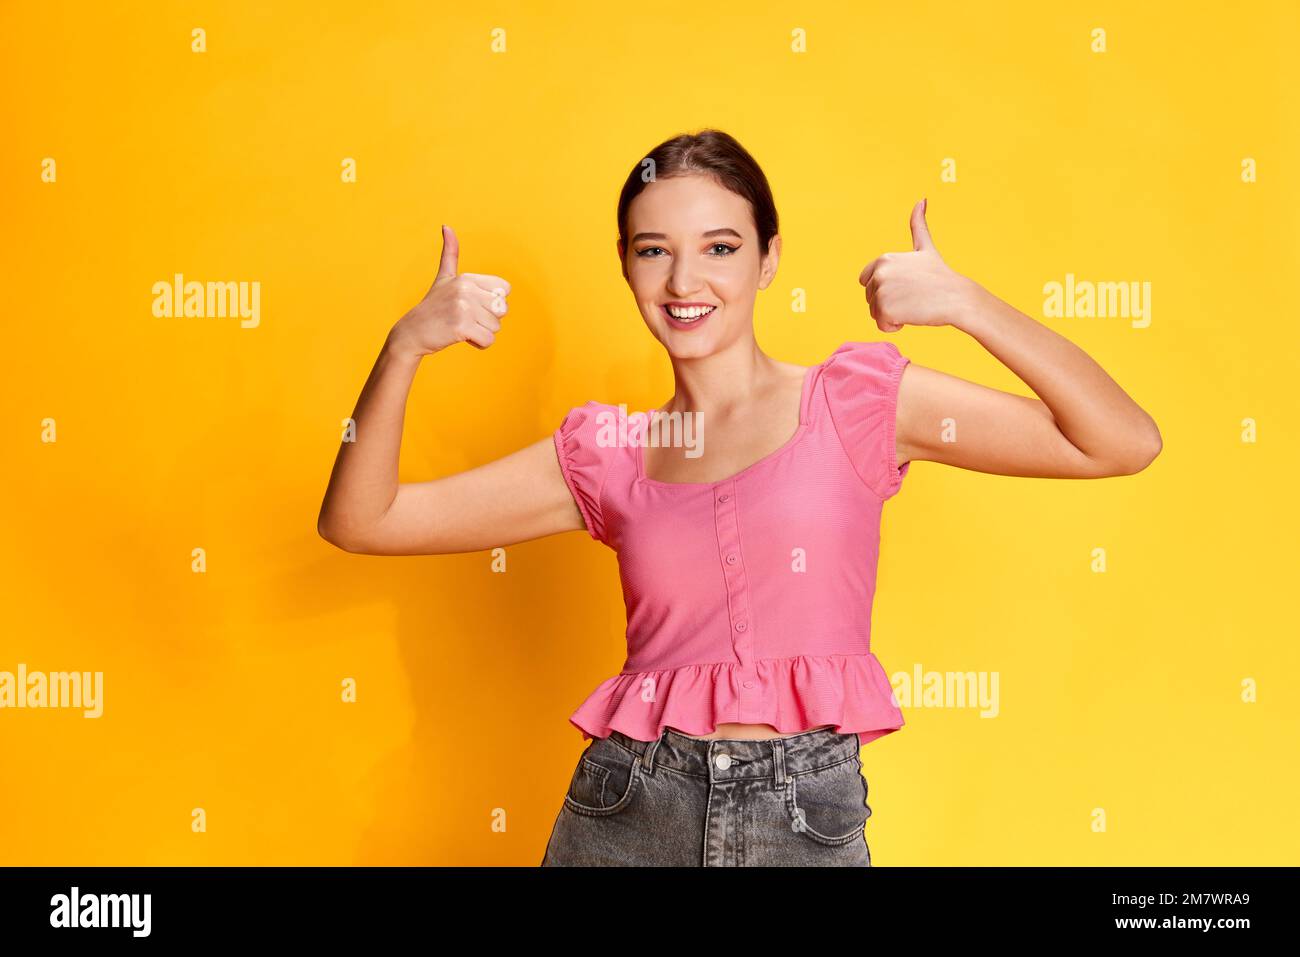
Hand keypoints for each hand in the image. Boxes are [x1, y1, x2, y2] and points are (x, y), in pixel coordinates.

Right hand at [389, 225, 512, 356]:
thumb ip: (450, 253)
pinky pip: (488, 341)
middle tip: (466, 317)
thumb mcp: (444, 277)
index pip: (504, 289)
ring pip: (496, 327)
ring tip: (461, 326)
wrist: (412, 332)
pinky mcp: (461, 327)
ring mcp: (463, 308)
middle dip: (488, 318)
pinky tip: (462, 337)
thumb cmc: (433, 306)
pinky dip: (479, 344)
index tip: (473, 303)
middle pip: (502, 310)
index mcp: (467, 278)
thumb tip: (446, 226)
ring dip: (482, 332)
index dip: (493, 301)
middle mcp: (466, 289)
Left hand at [858, 200, 977, 331]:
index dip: (884, 288)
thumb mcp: (926, 248)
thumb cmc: (941, 276)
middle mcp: (879, 273)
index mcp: (884, 259)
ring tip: (914, 305)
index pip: (866, 281)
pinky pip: (881, 325)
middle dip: (888, 302)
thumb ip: (918, 225)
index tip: (906, 286)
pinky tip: (911, 316)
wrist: (957, 297)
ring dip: (892, 315)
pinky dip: (895, 326)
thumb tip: (922, 200)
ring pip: (875, 312)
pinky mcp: (885, 309)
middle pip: (870, 298)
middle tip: (913, 297)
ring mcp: (881, 291)